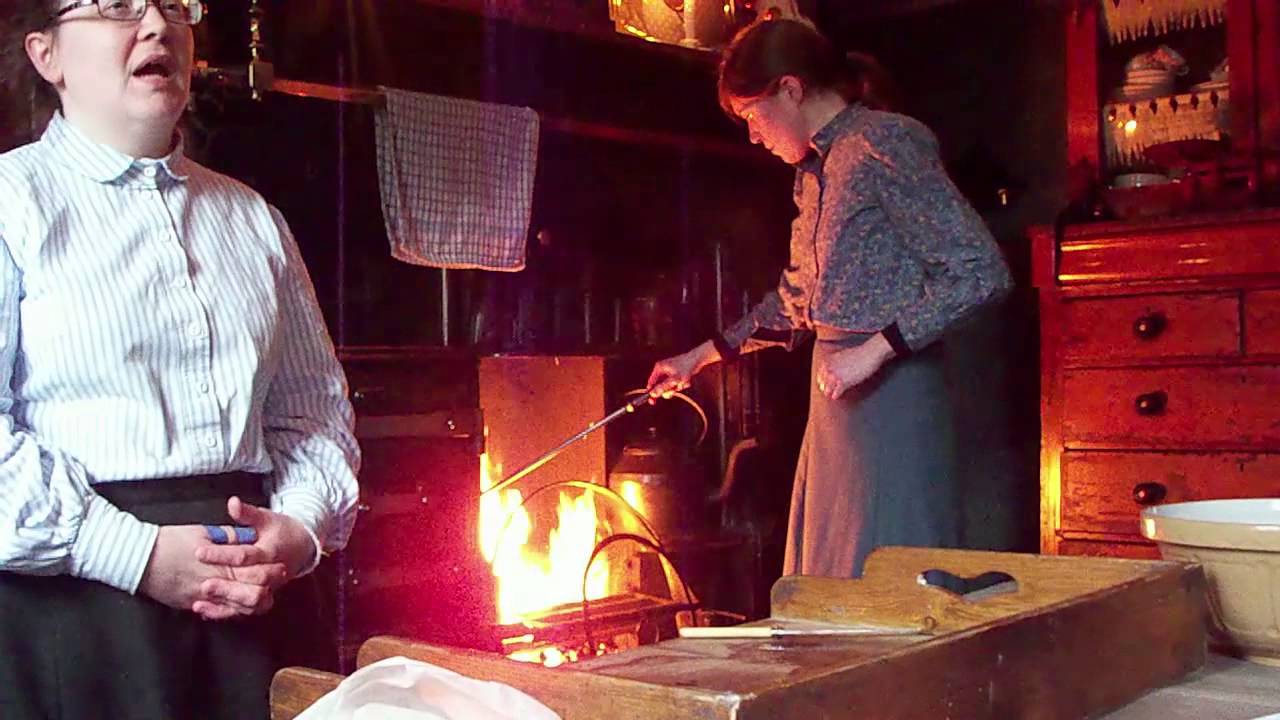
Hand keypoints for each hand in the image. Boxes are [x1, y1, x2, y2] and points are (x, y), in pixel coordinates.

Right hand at [138, 524, 286, 620]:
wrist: (138, 558)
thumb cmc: (170, 541)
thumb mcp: (204, 532)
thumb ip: (229, 537)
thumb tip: (248, 537)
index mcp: (221, 564)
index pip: (256, 573)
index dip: (271, 572)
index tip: (280, 567)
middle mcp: (214, 584)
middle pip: (253, 595)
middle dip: (268, 589)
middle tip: (276, 582)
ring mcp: (202, 598)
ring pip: (238, 609)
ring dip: (252, 603)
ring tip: (261, 594)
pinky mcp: (189, 605)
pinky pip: (216, 614)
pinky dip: (229, 611)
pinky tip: (235, 604)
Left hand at [193, 496, 315, 617]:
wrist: (302, 547)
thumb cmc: (281, 531)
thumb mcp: (266, 518)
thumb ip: (248, 513)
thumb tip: (232, 503)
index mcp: (271, 552)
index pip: (245, 556)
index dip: (221, 554)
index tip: (199, 552)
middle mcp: (273, 573)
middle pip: (250, 583)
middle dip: (226, 584)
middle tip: (203, 581)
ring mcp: (269, 588)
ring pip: (250, 601)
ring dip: (226, 600)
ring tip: (202, 596)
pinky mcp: (261, 598)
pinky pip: (243, 610)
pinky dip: (223, 611)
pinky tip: (203, 608)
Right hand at [647, 340, 720, 397]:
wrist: (698, 359)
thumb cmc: (686, 367)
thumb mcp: (674, 379)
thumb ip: (663, 387)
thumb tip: (652, 394)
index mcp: (659, 368)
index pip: (651, 383)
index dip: (651, 392)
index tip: (652, 402)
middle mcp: (663, 370)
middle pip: (661, 386)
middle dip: (669, 389)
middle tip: (676, 388)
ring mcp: (669, 372)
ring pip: (669, 387)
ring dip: (677, 387)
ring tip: (684, 383)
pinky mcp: (676, 374)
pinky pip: (676, 384)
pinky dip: (681, 385)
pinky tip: (687, 381)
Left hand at [813, 333, 895, 399]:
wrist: (868, 354)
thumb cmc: (858, 353)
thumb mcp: (840, 355)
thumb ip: (833, 362)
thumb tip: (832, 369)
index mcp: (827, 361)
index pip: (819, 375)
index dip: (822, 381)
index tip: (824, 384)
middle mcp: (828, 369)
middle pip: (822, 384)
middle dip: (825, 387)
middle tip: (827, 391)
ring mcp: (835, 376)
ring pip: (827, 389)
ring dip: (829, 392)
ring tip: (831, 394)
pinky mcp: (843, 383)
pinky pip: (836, 393)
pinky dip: (836, 395)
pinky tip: (836, 396)